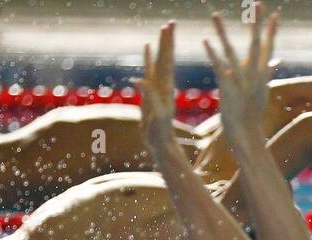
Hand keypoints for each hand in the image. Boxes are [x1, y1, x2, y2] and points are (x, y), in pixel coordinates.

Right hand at [133, 21, 178, 149]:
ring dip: (160, 46)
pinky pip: (149, 70)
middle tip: (171, 23)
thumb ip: (149, 97)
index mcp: (165, 87)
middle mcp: (162, 84)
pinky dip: (148, 58)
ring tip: (162, 30)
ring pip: (159, 62)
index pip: (167, 61)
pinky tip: (147, 48)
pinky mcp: (150, 92)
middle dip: (168, 40)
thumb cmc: (159, 133)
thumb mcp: (156, 116)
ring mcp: (157, 87)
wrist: (161, 144)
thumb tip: (140, 79)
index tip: (169, 28)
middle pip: (166, 57)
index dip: (167, 44)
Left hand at [204, 4, 277, 148]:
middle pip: (256, 44)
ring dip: (222, 32)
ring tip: (215, 15)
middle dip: (256, 24)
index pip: (269, 48)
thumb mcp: (263, 90)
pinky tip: (206, 41)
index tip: (274, 15)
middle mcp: (254, 75)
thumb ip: (269, 71)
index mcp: (262, 74)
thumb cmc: (253, 114)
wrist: (247, 134)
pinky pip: (218, 66)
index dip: (271, 31)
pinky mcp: (227, 87)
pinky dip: (213, 54)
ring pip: (231, 50)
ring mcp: (240, 81)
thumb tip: (279, 60)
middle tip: (257, 4)